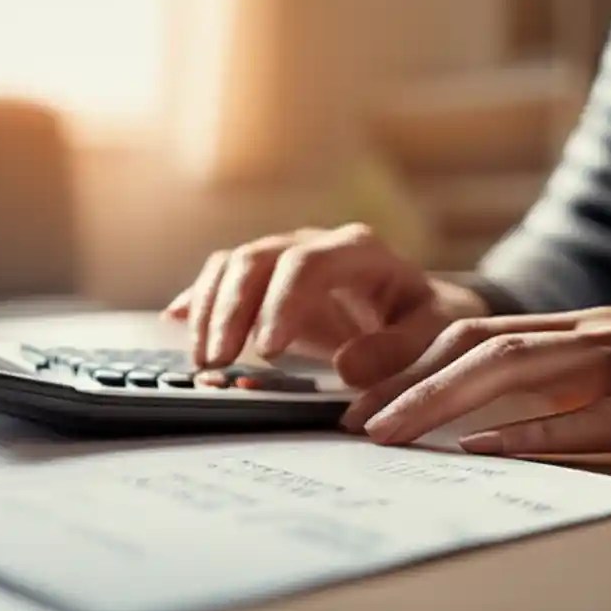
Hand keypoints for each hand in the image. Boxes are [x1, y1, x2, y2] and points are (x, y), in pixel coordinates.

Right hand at [162, 224, 486, 385]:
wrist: (417, 308)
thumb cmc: (426, 322)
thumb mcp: (435, 335)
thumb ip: (401, 350)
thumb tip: (349, 366)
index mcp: (359, 251)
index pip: (308, 264)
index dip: (281, 304)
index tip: (267, 352)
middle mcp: (312, 243)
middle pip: (256, 260)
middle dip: (231, 311)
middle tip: (218, 362)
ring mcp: (282, 256)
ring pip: (231, 266)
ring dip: (209, 311)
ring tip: (203, 361)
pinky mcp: (262, 278)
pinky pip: (220, 277)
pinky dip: (197, 300)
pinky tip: (174, 323)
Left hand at [344, 307, 610, 454]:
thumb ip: (554, 395)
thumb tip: (474, 427)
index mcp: (580, 332)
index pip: (475, 334)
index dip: (408, 355)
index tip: (352, 386)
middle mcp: (600, 336)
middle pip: (482, 345)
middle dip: (407, 378)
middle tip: (351, 416)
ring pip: (523, 369)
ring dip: (445, 399)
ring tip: (390, 429)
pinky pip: (600, 418)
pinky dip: (539, 432)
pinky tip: (486, 449)